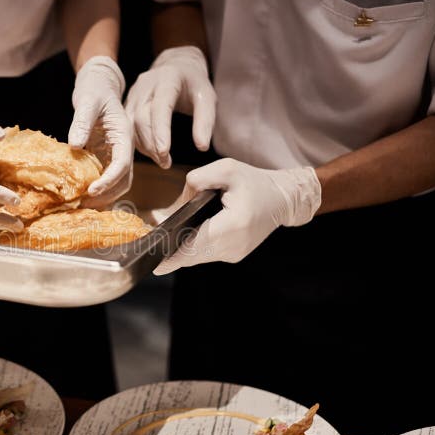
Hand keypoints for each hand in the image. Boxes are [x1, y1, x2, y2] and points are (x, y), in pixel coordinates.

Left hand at [69, 56, 133, 207]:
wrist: (99, 84)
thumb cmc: (95, 89)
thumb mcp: (87, 100)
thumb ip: (82, 121)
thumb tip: (75, 145)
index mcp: (124, 134)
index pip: (123, 163)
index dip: (109, 180)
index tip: (91, 190)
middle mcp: (124, 147)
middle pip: (124, 179)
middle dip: (107, 194)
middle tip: (84, 204)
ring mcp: (116, 153)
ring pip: (118, 182)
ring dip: (104, 196)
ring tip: (82, 204)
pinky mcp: (106, 157)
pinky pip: (106, 177)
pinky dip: (98, 189)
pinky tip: (81, 196)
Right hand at [125, 46, 215, 168]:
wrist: (176, 67)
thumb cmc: (194, 84)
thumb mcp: (207, 98)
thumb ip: (205, 121)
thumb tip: (202, 147)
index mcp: (167, 79)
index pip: (160, 106)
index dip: (160, 130)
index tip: (164, 152)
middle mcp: (145, 85)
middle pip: (141, 118)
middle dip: (151, 143)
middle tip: (165, 162)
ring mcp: (134, 93)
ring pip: (131, 124)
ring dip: (144, 146)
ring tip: (161, 160)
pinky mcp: (128, 103)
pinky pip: (127, 126)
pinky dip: (137, 142)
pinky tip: (150, 152)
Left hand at [155, 158, 320, 272]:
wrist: (281, 198)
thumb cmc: (254, 182)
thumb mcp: (227, 169)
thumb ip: (200, 178)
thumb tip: (181, 198)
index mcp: (234, 224)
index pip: (197, 245)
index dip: (174, 255)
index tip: (157, 264)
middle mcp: (234, 244)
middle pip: (194, 255)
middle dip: (172, 253)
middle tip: (154, 251)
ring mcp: (235, 253)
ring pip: (199, 257)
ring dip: (183, 251)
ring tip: (166, 243)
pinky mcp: (234, 255)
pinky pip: (207, 255)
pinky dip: (195, 248)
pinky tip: (186, 239)